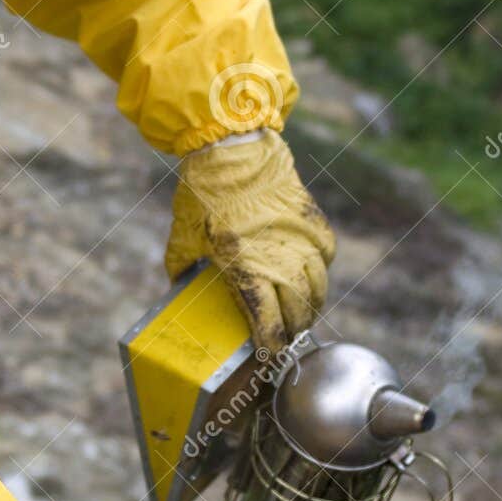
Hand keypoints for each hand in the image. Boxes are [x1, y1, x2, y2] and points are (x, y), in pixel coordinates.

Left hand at [165, 128, 334, 356]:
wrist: (235, 147)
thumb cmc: (204, 192)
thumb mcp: (184, 233)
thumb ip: (181, 264)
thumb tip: (177, 284)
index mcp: (246, 268)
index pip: (269, 322)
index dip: (272, 345)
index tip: (269, 354)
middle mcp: (281, 259)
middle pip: (298, 311)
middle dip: (293, 329)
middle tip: (285, 336)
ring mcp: (302, 241)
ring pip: (317, 288)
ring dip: (310, 305)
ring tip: (301, 313)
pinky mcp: (314, 223)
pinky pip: (325, 258)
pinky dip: (319, 272)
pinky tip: (308, 276)